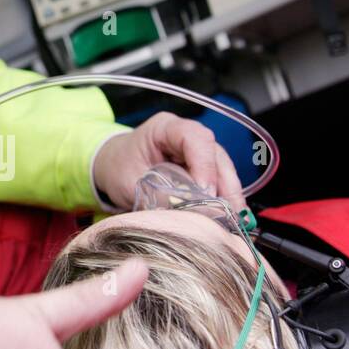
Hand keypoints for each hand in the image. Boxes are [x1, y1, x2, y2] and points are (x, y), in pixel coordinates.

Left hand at [93, 113, 246, 212]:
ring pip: (222, 168)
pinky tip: (230, 217)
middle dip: (225, 185)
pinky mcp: (200, 167)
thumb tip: (188, 212)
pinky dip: (224, 198)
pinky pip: (218, 180)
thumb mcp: (130, 183)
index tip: (206, 193)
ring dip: (229, 194)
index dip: (205, 165)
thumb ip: (158, 194)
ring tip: (235, 220)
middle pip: (216, 155)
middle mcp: (186, 135)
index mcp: (165, 128)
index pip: (195, 138)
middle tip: (232, 214)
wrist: (113, 166)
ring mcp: (196, 150)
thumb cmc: (118, 168)